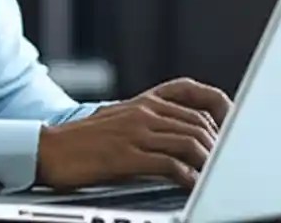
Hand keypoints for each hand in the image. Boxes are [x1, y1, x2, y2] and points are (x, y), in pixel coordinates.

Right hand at [36, 78, 232, 190]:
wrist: (48, 149)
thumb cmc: (83, 139)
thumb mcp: (120, 118)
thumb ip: (150, 119)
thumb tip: (182, 132)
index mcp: (144, 100)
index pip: (195, 95)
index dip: (219, 110)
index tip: (232, 126)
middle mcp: (143, 111)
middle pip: (197, 121)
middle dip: (218, 143)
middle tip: (227, 160)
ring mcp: (135, 132)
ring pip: (188, 141)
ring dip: (207, 161)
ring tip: (215, 175)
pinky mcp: (126, 156)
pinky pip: (168, 164)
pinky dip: (186, 176)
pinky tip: (191, 185)